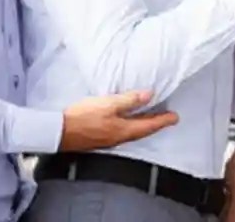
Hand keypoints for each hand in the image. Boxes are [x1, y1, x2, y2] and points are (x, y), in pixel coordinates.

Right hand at [59, 91, 178, 150]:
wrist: (60, 131)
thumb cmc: (84, 116)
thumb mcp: (109, 104)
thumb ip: (129, 100)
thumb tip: (149, 95)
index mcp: (124, 130)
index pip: (149, 125)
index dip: (163, 120)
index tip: (175, 117)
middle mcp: (119, 137)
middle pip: (142, 130)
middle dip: (155, 123)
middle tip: (167, 118)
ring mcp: (109, 139)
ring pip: (132, 131)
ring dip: (143, 124)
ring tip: (150, 117)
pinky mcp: (100, 137)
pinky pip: (121, 131)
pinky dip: (130, 125)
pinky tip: (127, 120)